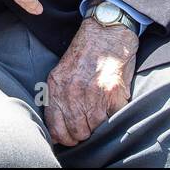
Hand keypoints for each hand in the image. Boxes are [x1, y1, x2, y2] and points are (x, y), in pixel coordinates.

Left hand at [45, 17, 137, 146]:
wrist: (105, 32)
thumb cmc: (85, 53)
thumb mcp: (62, 73)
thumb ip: (57, 100)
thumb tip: (57, 134)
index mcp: (56, 87)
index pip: (56, 129)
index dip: (65, 138)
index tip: (72, 138)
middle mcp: (72, 92)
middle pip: (77, 133)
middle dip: (84, 133)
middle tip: (90, 124)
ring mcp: (92, 93)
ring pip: (95, 129)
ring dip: (99, 125)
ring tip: (101, 112)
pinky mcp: (112, 92)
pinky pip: (112, 119)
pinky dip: (114, 117)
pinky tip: (112, 105)